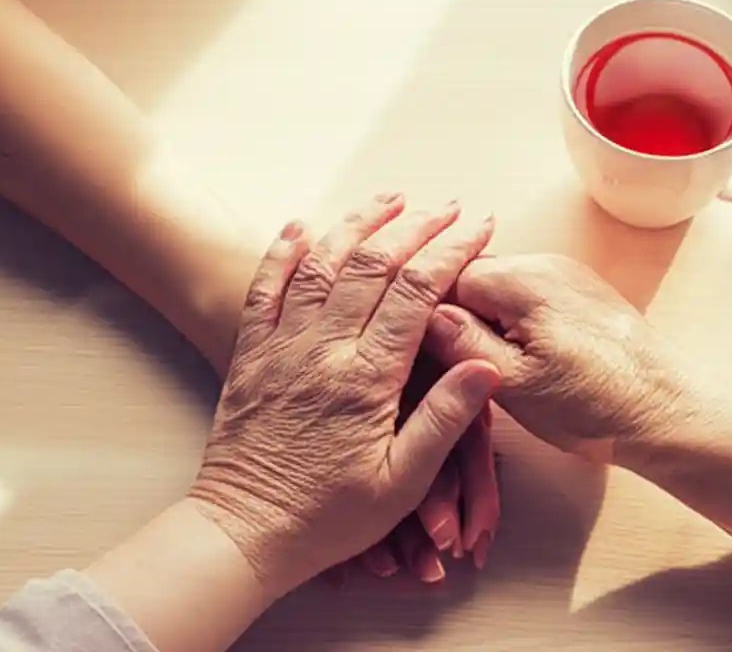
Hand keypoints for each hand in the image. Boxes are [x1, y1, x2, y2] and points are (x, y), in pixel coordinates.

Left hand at [188, 196, 499, 597]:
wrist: (243, 535)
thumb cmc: (330, 518)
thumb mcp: (402, 482)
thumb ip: (444, 419)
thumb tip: (487, 365)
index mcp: (366, 378)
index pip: (417, 293)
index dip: (452, 252)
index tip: (480, 228)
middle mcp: (322, 349)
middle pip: (373, 264)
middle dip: (416, 227)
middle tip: (448, 206)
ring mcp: (282, 347)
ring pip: (321, 263)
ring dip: (358, 223)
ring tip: (390, 197)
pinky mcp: (251, 355)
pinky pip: (264, 289)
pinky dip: (282, 252)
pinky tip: (301, 226)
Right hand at [423, 254, 731, 473]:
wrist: (670, 412)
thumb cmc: (595, 405)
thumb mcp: (513, 383)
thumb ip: (460, 342)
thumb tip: (419, 312)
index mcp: (521, 278)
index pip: (443, 278)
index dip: (427, 318)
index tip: (423, 356)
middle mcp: (543, 263)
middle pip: (470, 280)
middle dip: (458, 320)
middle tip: (459, 370)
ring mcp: (567, 276)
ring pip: (499, 292)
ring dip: (487, 325)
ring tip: (494, 372)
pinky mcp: (582, 295)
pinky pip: (528, 300)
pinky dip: (515, 326)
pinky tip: (525, 364)